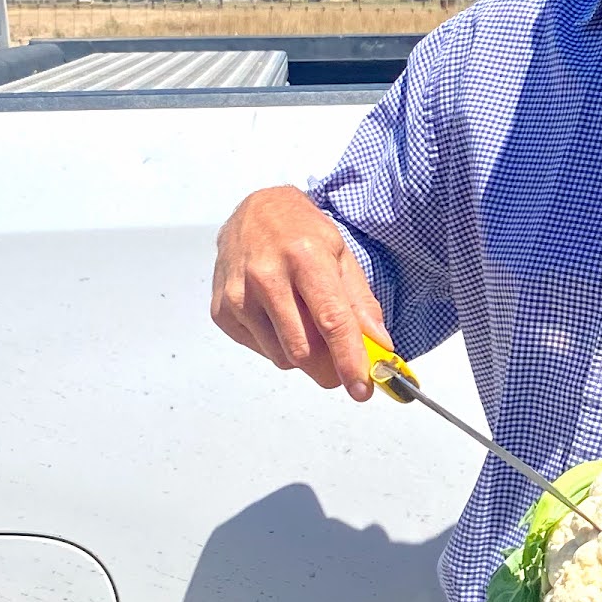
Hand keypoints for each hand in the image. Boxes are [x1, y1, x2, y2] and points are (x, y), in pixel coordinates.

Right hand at [210, 186, 391, 398]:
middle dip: (329, 368)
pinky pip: (260, 350)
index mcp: (304, 257)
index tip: (361, 389)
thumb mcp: (341, 255)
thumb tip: (380, 347)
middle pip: (302, 350)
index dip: (349, 360)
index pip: (330, 321)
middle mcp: (265, 276)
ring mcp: (237, 296)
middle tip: (341, 365)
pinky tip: (279, 316)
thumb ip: (361, 303)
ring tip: (305, 322)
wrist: (255, 211)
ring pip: (281, 356)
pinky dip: (277, 344)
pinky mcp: (221, 311)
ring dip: (303, 354)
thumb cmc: (301, 232)